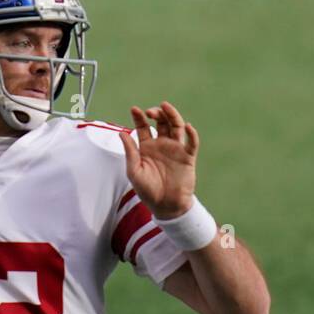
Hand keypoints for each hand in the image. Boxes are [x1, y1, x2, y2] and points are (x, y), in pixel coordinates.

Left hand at [118, 100, 198, 219]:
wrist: (165, 206)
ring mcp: (175, 149)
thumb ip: (130, 152)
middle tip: (150, 112)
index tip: (134, 109)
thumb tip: (121, 133)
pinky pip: (192, 143)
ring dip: (172, 116)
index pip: (143, 127)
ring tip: (166, 107)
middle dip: (156, 114)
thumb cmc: (147, 190)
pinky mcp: (188, 157)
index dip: (139, 117)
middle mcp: (161, 145)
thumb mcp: (134, 171)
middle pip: (161, 123)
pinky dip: (191, 134)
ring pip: (176, 127)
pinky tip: (187, 127)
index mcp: (146, 148)